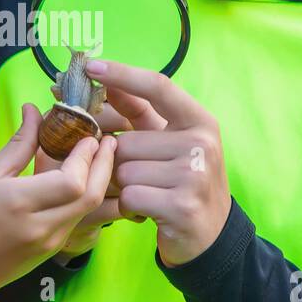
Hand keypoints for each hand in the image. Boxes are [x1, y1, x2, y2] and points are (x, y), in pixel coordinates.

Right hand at [33, 100, 133, 261]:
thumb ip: (19, 144)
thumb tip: (34, 110)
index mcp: (20, 203)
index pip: (71, 182)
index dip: (85, 157)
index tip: (88, 135)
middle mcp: (41, 226)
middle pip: (90, 195)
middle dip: (104, 165)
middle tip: (107, 142)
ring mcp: (51, 241)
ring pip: (90, 207)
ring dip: (99, 179)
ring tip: (99, 155)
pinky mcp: (55, 248)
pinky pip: (79, 217)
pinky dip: (86, 195)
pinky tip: (82, 178)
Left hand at [83, 58, 230, 266]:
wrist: (210, 235)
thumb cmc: (183, 182)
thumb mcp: (171, 143)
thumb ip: (140, 112)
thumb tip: (105, 80)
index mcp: (201, 121)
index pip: (157, 86)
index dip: (122, 74)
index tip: (91, 65)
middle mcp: (201, 143)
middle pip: (126, 142)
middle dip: (121, 163)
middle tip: (142, 178)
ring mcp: (194, 175)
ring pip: (123, 171)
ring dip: (124, 187)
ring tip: (149, 194)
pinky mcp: (180, 205)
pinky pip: (128, 196)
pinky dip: (128, 207)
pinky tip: (147, 211)